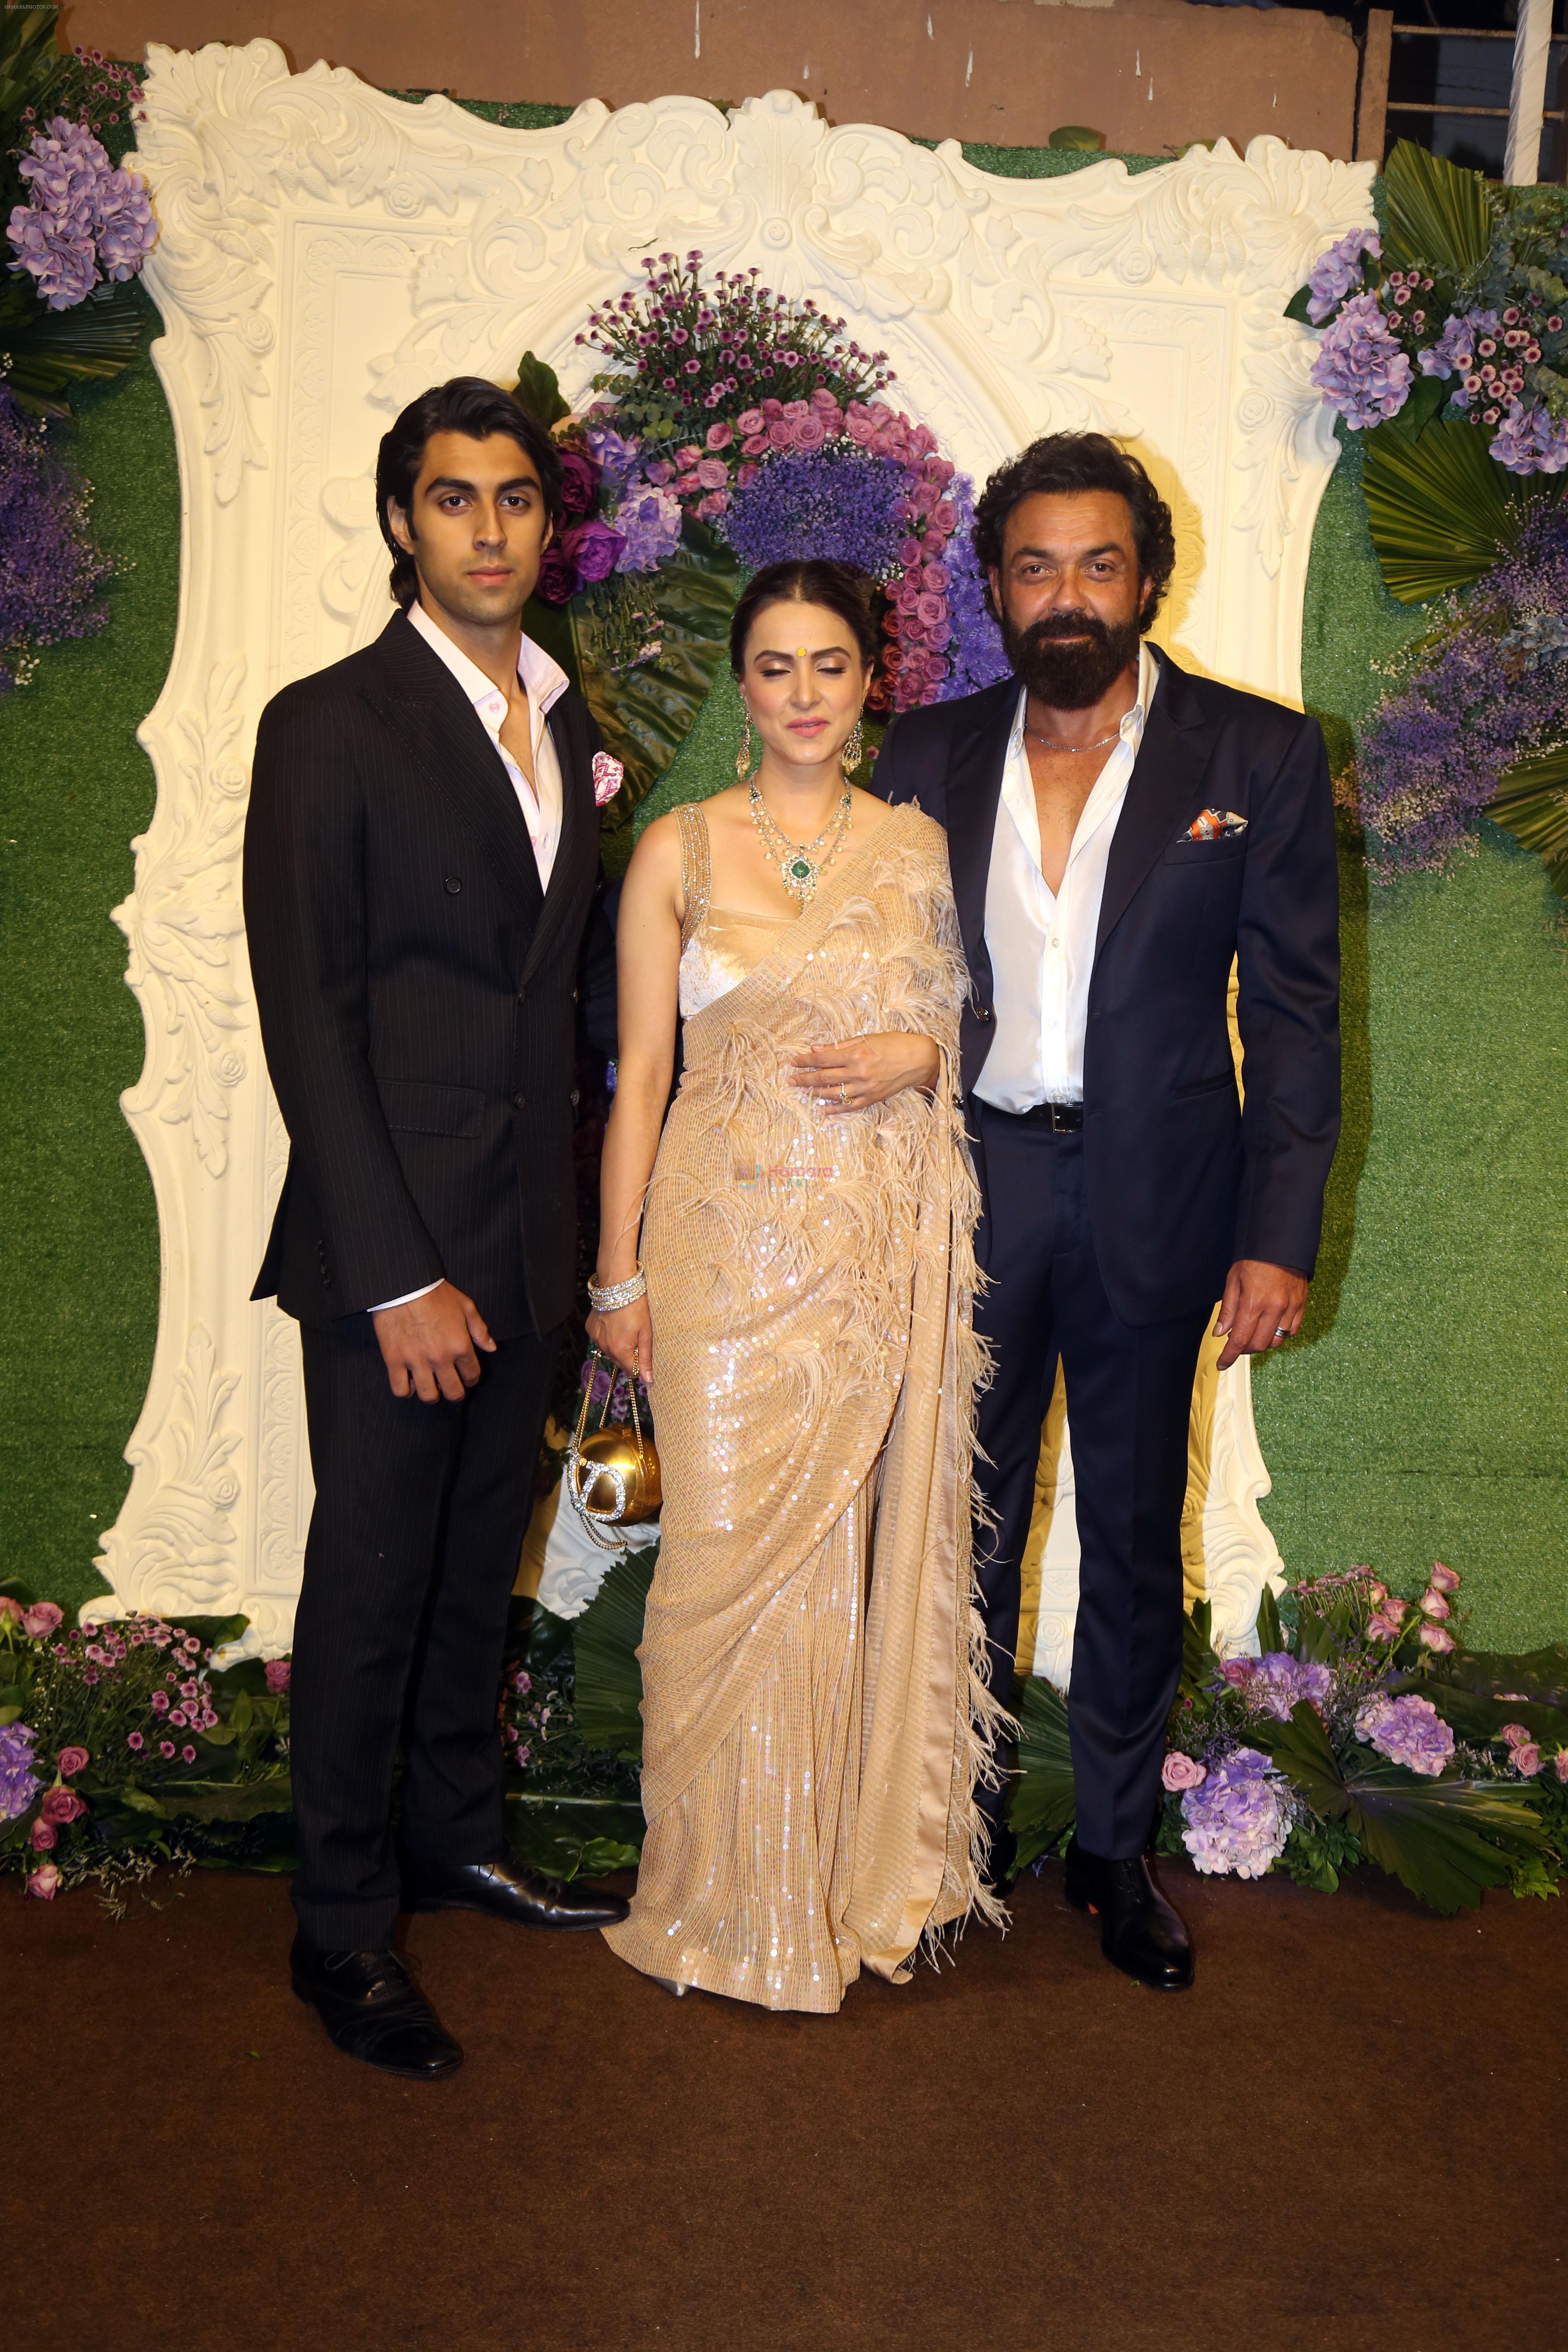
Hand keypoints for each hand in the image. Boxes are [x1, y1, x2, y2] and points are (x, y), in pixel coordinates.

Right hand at [372, 1279, 494, 1401]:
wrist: (404, 1285)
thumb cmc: (436, 1293)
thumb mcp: (465, 1306)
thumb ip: (480, 1329)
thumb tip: (491, 1348)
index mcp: (460, 1345)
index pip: (472, 1375)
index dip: (471, 1379)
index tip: (466, 1377)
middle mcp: (440, 1358)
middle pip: (453, 1392)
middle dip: (455, 1393)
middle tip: (450, 1387)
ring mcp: (416, 1361)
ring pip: (428, 1396)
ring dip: (432, 1394)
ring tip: (430, 1386)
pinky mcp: (394, 1360)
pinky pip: (400, 1389)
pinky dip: (406, 1390)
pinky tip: (409, 1382)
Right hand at [586, 1297, 653, 1382]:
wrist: (618, 1285)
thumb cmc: (636, 1308)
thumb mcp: (646, 1333)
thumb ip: (646, 1357)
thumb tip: (648, 1379)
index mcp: (620, 1351)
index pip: (631, 1371)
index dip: (640, 1364)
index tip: (644, 1351)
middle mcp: (604, 1348)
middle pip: (620, 1362)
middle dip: (629, 1355)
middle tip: (637, 1336)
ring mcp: (595, 1338)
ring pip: (610, 1351)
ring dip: (618, 1345)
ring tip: (625, 1327)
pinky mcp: (590, 1328)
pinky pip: (601, 1339)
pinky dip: (608, 1335)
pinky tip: (614, 1323)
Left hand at [787, 1031, 940, 1114]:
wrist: (919, 1059)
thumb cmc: (894, 1043)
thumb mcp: (867, 1038)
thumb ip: (840, 1046)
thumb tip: (817, 1049)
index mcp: (856, 1054)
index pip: (823, 1059)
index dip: (806, 1061)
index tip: (793, 1062)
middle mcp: (859, 1073)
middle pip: (824, 1077)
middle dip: (805, 1078)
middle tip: (790, 1079)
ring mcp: (865, 1088)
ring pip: (833, 1093)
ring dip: (815, 1093)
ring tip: (802, 1091)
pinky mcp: (872, 1099)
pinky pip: (849, 1106)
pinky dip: (834, 1109)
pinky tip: (821, 1109)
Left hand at [1214, 1260, 1308, 1371]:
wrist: (1282, 1243)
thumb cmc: (1255, 1259)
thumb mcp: (1233, 1280)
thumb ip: (1228, 1309)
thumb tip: (1220, 1332)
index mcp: (1253, 1302)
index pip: (1240, 1339)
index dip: (1229, 1356)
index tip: (1222, 1363)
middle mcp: (1274, 1309)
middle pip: (1258, 1345)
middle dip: (1244, 1349)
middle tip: (1236, 1342)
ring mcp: (1290, 1308)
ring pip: (1276, 1342)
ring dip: (1262, 1343)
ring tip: (1253, 1333)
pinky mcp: (1301, 1306)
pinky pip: (1292, 1331)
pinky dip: (1280, 1335)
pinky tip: (1271, 1327)